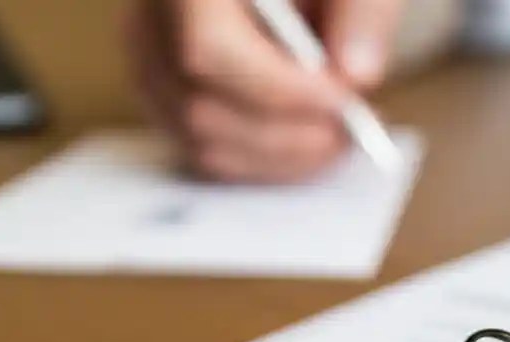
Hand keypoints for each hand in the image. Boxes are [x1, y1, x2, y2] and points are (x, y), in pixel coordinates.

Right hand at [124, 0, 405, 182]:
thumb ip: (362, 13)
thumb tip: (356, 76)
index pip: (208, 46)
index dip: (280, 89)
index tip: (343, 101)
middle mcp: (149, 17)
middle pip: (201, 106)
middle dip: (287, 135)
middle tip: (350, 132)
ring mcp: (147, 59)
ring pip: (200, 140)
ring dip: (280, 156)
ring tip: (337, 135)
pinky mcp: (162, 93)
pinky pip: (203, 150)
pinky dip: (263, 159)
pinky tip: (308, 139)